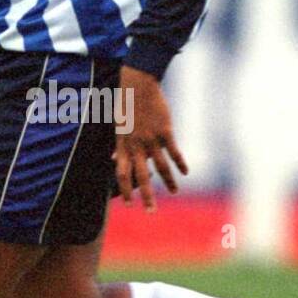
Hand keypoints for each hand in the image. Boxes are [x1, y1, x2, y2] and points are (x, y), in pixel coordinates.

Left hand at [113, 65, 187, 210]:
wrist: (138, 85)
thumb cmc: (126, 104)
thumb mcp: (118, 126)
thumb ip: (118, 145)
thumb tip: (112, 158)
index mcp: (123, 145)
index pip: (122, 173)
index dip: (125, 190)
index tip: (129, 204)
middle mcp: (137, 145)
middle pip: (142, 176)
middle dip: (146, 196)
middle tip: (151, 212)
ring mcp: (152, 139)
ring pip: (161, 167)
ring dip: (168, 182)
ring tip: (174, 192)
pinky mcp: (165, 132)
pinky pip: (173, 152)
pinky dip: (180, 163)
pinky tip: (185, 172)